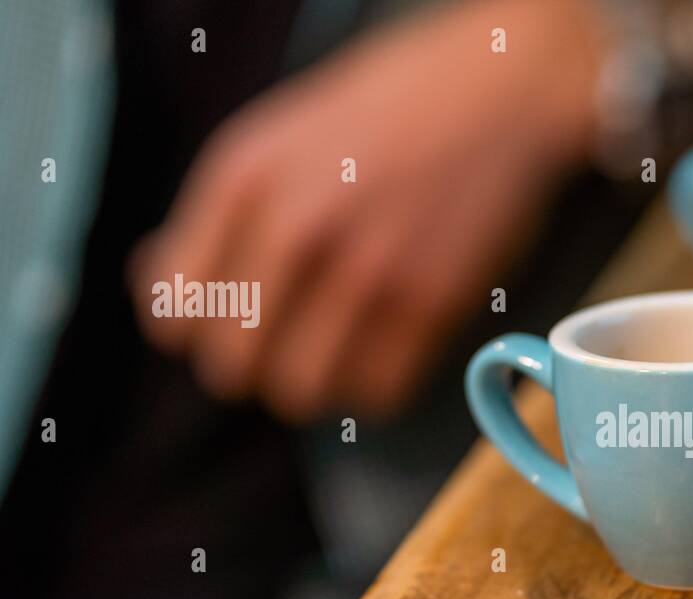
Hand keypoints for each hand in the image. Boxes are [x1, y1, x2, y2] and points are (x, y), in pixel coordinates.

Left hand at [130, 0, 606, 421]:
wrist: (507, 87)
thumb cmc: (398, 106)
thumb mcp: (283, 132)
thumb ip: (227, 210)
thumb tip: (162, 285)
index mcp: (243, 178)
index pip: (175, 312)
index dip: (201, 333)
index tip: (237, 323)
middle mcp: (294, 226)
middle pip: (231, 368)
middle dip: (259, 369)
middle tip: (292, 348)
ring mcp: (365, 269)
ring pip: (301, 392)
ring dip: (319, 386)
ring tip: (344, 355)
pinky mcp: (430, 302)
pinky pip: (378, 392)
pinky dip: (379, 388)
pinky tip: (391, 352)